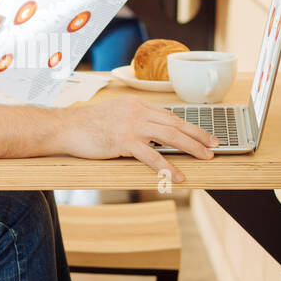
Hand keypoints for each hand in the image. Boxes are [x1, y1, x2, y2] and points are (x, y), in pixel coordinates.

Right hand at [60, 96, 218, 182]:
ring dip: (191, 148)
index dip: (191, 126)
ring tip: (205, 158)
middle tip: (214, 146)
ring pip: (170, 136)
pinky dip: (167, 167)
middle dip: (199, 136)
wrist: (66, 127)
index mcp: (138, 105)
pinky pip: (151, 156)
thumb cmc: (88, 124)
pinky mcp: (123, 142)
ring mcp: (131, 126)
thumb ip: (136, 120)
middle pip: (176, 124)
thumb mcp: (116, 115)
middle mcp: (138, 112)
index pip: (171, 115)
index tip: (206, 134)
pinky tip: (177, 175)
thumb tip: (155, 133)